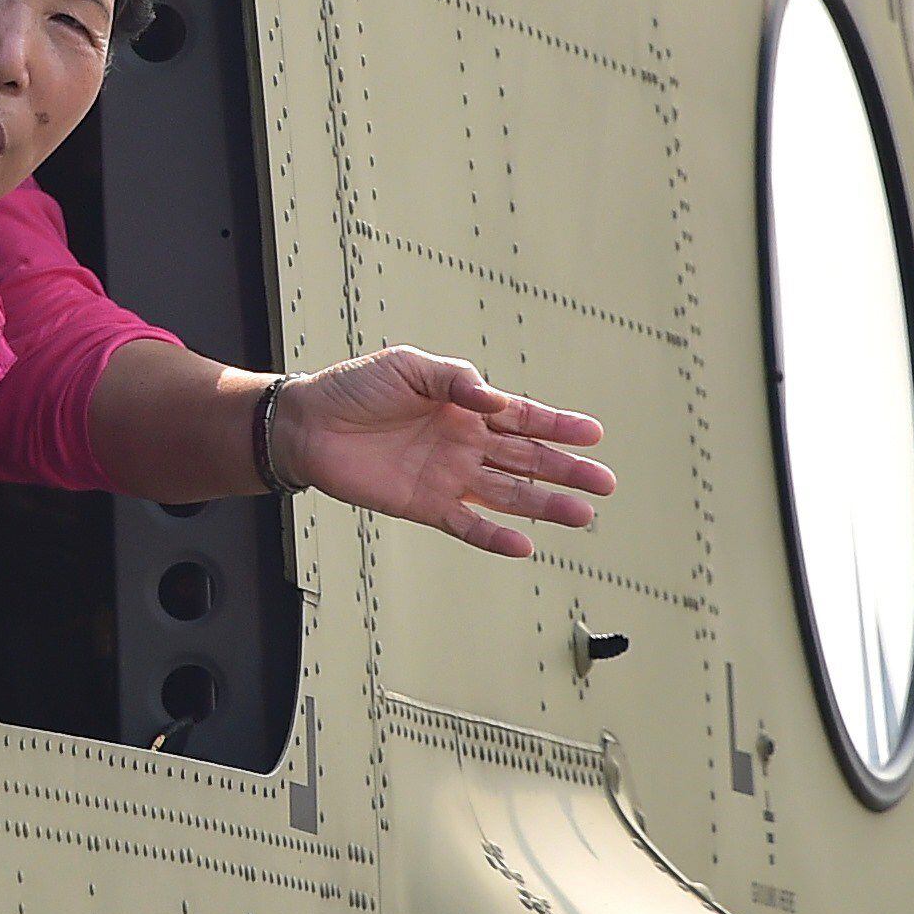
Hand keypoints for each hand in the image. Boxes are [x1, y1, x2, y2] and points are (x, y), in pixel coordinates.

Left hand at [274, 349, 612, 557]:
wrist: (308, 424)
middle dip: (566, 471)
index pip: (524, 417)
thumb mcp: (410, 367)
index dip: (559, 425)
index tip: (595, 434)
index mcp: (466, 407)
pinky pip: (467, 524)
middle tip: (605, 484)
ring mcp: (448, 477)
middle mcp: (465, 444)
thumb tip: (497, 401)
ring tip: (582, 517)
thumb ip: (456, 381)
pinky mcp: (425, 505)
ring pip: (508, 495)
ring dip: (544, 506)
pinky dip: (494, 536)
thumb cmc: (356, 388)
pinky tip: (524, 546)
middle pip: (527, 460)